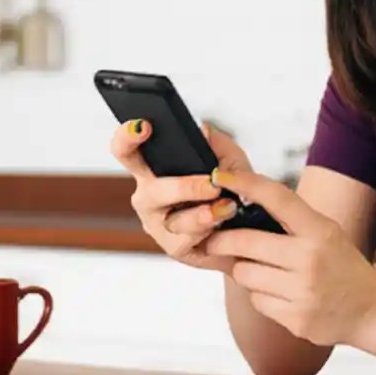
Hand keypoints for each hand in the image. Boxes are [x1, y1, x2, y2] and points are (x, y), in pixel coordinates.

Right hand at [109, 119, 252, 271]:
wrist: (248, 230)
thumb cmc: (231, 190)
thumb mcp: (231, 159)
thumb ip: (217, 142)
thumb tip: (203, 131)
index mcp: (153, 170)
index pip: (127, 151)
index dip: (127, 137)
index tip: (143, 127)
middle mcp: (148, 197)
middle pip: (151, 191)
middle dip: (184, 188)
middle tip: (212, 185)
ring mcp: (157, 224)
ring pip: (173, 220)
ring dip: (204, 213)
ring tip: (227, 207)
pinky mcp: (173, 247)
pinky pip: (186, 240)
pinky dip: (208, 231)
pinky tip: (222, 224)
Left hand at [201, 170, 375, 346]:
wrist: (371, 309)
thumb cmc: (342, 266)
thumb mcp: (326, 232)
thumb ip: (291, 219)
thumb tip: (242, 203)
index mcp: (319, 230)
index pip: (276, 197)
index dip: (244, 183)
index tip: (221, 177)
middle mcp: (310, 258)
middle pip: (245, 241)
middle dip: (221, 240)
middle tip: (214, 241)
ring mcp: (302, 290)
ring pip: (244, 273)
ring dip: (245, 271)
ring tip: (263, 272)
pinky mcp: (295, 318)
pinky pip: (256, 301)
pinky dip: (260, 296)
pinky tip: (280, 294)